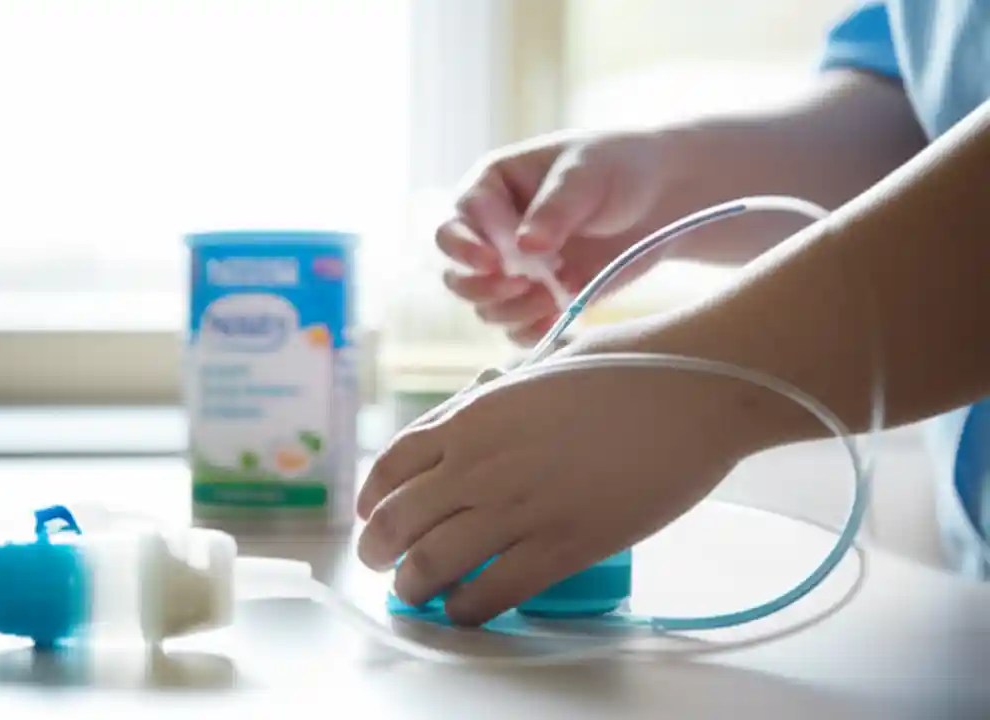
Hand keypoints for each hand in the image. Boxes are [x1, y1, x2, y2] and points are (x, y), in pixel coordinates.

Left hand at [354, 337, 762, 625]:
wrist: (692, 389)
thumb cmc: (628, 366)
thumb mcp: (542, 368)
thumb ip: (501, 399)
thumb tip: (480, 410)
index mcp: (472, 416)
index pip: (392, 464)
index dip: (372, 496)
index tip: (371, 512)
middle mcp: (480, 464)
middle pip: (398, 520)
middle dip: (379, 549)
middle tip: (383, 562)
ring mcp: (518, 507)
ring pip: (433, 563)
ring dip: (414, 585)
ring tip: (414, 593)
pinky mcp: (562, 546)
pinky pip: (494, 591)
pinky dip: (467, 608)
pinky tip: (465, 609)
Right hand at [437, 130, 672, 345]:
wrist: (663, 195)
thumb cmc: (618, 166)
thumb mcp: (586, 173)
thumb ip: (555, 208)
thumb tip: (524, 246)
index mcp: (490, 190)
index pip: (455, 226)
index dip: (465, 249)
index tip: (495, 262)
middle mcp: (493, 234)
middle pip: (457, 275)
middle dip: (483, 288)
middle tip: (522, 284)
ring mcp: (516, 270)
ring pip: (486, 308)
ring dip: (512, 310)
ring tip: (553, 296)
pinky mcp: (542, 299)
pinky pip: (518, 329)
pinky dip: (532, 331)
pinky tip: (557, 318)